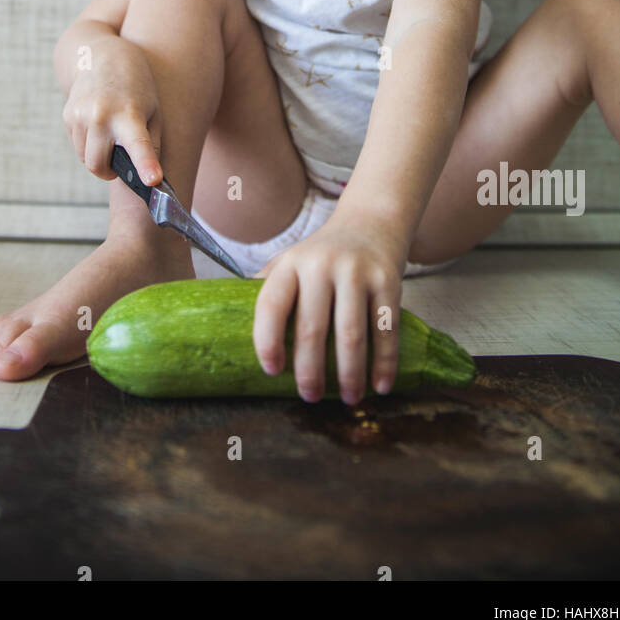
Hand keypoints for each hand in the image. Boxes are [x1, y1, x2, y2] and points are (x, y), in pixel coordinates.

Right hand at [61, 42, 163, 185]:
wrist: (103, 56)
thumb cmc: (137, 88)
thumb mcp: (153, 111)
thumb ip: (151, 144)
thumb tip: (149, 180)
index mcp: (130, 114)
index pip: (138, 145)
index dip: (145, 165)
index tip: (153, 181)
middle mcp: (101, 114)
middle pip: (98, 165)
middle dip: (109, 171)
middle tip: (121, 164)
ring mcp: (80, 114)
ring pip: (85, 159)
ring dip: (98, 157)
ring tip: (111, 137)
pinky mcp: (67, 115)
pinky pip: (77, 146)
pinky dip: (88, 145)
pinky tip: (98, 125)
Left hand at [251, 219, 410, 404]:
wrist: (372, 221)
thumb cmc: (323, 254)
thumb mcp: (291, 261)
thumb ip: (268, 289)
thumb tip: (232, 330)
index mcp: (290, 264)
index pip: (271, 305)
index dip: (267, 341)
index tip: (272, 372)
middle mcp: (321, 265)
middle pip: (311, 328)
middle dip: (310, 370)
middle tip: (309, 397)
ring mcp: (356, 272)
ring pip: (351, 334)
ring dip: (349, 374)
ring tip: (348, 398)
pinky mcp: (387, 280)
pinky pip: (385, 329)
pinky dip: (385, 362)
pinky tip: (380, 385)